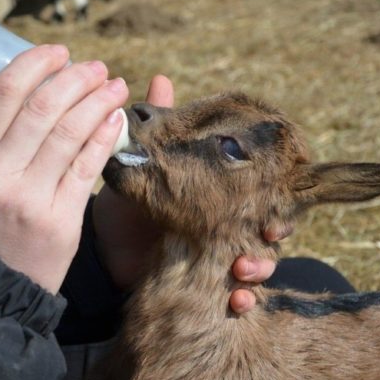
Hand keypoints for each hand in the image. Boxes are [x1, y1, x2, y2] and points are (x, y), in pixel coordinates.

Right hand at [0, 45, 128, 293]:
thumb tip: (33, 89)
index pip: (3, 93)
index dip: (35, 64)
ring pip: (68, 132)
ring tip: (115, 86)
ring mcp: (27, 198)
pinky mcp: (58, 220)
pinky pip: (86, 167)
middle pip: (42, 107)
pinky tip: (116, 119)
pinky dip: (104, 137)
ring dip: (97, 101)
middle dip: (75, 79)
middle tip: (97, 68)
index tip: (59, 52)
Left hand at [93, 76, 293, 312]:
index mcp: (220, 198)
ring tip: (243, 269)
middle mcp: (226, 229)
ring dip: (259, 268)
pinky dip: (243, 300)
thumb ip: (159, 126)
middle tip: (268, 232)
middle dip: (274, 232)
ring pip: (258, 265)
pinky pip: (235, 298)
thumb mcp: (144, 165)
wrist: (102, 250)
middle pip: (268, 230)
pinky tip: (237, 302)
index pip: (263, 194)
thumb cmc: (126, 204)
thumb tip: (160, 77)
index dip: (277, 195)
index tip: (275, 191)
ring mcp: (218, 260)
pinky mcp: (206, 288)